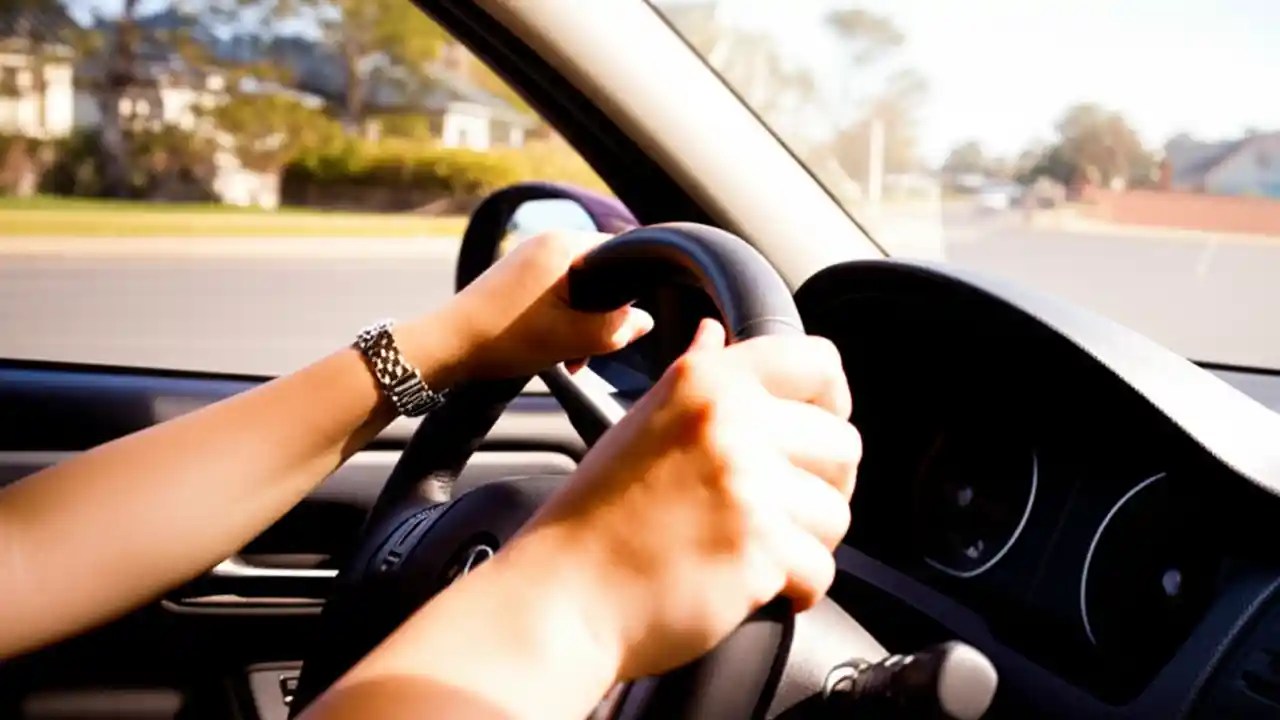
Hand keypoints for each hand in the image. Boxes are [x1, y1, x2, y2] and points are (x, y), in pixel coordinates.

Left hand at [400, 231, 653, 383]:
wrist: (445, 346)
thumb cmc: (505, 337)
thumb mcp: (573, 338)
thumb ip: (618, 329)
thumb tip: (645, 321)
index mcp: (564, 243)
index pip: (623, 253)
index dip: (631, 291)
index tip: (622, 325)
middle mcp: (547, 242)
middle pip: (600, 276)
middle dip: (601, 317)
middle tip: (589, 350)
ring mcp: (529, 260)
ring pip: (578, 291)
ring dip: (581, 326)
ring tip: (567, 357)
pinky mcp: (516, 279)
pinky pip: (556, 297)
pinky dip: (561, 322)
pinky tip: (552, 351)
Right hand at [506, 319, 860, 680]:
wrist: (562, 596)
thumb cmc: (594, 518)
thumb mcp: (638, 423)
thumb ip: (691, 376)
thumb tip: (712, 334)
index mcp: (706, 384)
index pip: (816, 362)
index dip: (831, 400)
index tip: (817, 429)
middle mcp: (731, 423)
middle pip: (843, 444)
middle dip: (821, 484)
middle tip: (782, 509)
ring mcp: (747, 486)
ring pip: (836, 512)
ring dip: (807, 540)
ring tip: (756, 551)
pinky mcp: (759, 550)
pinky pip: (821, 569)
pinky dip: (795, 588)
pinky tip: (753, 586)